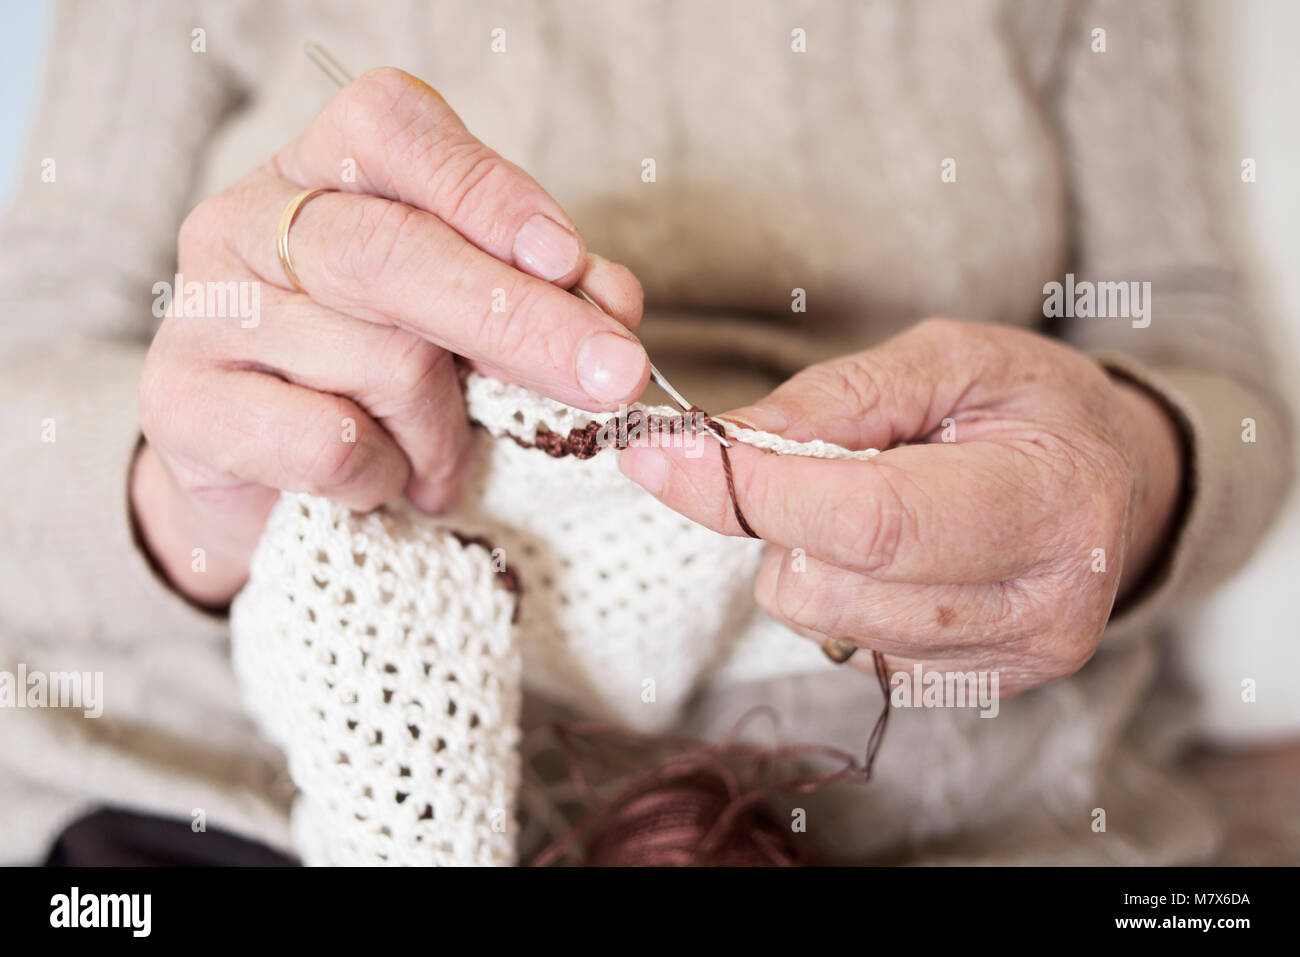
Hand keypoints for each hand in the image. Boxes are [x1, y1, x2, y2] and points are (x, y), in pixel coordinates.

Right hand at [134, 68, 647, 606]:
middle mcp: (247, 220)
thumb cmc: (380, 384)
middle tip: (611, 378)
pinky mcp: (180, 402)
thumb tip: (611, 299)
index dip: (488, 192)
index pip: (391, 129)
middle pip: (391, 252)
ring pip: (378, 360)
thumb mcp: (465, 321)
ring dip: (444, 432)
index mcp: (320, 170)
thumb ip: (534, 292)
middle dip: (520, 321)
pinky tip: (383, 483)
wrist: (268, 485)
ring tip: (445, 463)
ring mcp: (204, 309)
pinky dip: (384, 475)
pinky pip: (327, 442)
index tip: (570, 262)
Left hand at [619, 319, 1183, 693]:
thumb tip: (725, 442)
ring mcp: (1008, 660)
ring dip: (807, 557)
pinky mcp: (972, 687)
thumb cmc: (1031, 404)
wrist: (1111, 478)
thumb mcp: (950, 358)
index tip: (662, 453)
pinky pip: (845, 650)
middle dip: (780, 518)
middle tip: (817, 460)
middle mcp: (1040, 605)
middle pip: (832, 586)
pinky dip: (839, 593)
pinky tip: (893, 554)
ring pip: (824, 625)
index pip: (872, 519)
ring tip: (871, 501)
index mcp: (1050, 503)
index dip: (754, 489)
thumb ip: (839, 398)